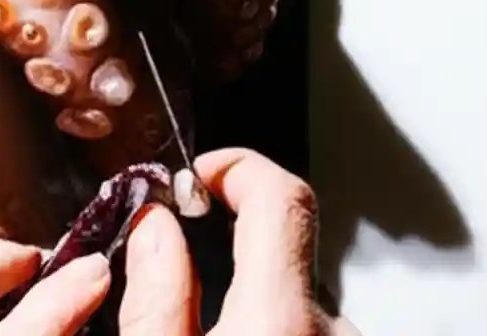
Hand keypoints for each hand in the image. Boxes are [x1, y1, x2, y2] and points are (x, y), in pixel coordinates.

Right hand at [117, 148, 360, 335]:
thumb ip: (155, 299)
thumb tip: (154, 226)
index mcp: (278, 321)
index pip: (281, 195)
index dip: (236, 168)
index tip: (200, 177)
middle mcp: (332, 330)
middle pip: (281, 250)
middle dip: (233, 254)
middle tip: (186, 282)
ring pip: (297, 295)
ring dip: (259, 306)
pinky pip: (314, 328)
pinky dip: (282, 332)